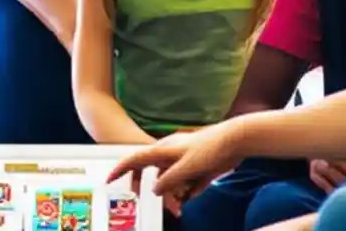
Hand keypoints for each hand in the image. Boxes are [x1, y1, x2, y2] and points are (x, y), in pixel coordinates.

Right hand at [106, 125, 241, 202]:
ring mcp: (183, 159)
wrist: (236, 139)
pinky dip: (188, 189)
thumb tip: (154, 190)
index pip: (135, 159)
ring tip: (180, 206)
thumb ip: (168, 180)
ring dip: (174, 193)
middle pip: (153, 173)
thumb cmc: (209, 148)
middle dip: (153, 189)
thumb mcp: (186, 168)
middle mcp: (170, 153)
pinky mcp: (196, 164)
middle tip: (153, 203)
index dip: (121, 170)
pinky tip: (195, 192)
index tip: (109, 180)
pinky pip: (187, 181)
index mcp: (162, 150)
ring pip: (171, 179)